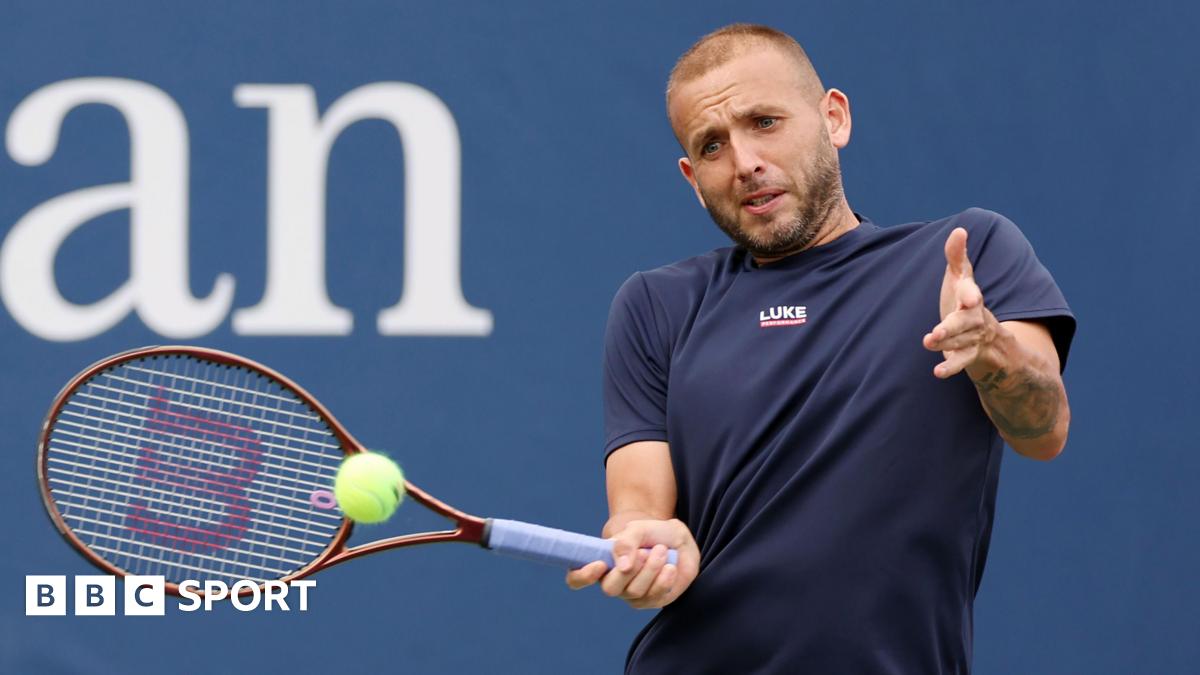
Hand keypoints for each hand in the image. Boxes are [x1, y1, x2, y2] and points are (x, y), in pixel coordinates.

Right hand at [565, 518, 699, 608]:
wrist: (677, 539)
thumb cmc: (651, 532)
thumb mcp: (637, 529)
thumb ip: (625, 543)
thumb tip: (622, 566)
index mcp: (601, 563)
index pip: (576, 579)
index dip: (582, 576)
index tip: (599, 564)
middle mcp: (613, 582)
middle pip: (610, 588)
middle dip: (630, 569)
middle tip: (645, 551)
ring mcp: (632, 595)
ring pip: (635, 592)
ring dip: (651, 569)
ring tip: (661, 550)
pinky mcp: (652, 601)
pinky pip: (655, 597)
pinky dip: (664, 579)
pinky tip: (670, 567)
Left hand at [923, 227, 999, 378]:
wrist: (993, 339)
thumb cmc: (966, 301)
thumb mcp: (961, 278)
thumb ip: (957, 256)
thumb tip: (959, 229)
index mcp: (972, 298)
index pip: (972, 294)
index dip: (970, 295)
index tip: (970, 298)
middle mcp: (975, 318)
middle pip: (966, 322)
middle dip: (952, 326)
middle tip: (935, 332)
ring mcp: (973, 338)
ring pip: (962, 341)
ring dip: (946, 343)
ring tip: (928, 342)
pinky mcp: (968, 355)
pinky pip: (962, 362)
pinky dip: (950, 367)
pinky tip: (937, 372)